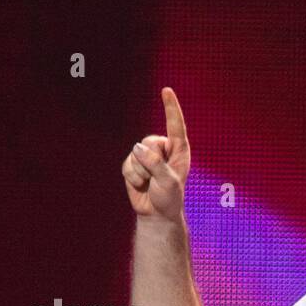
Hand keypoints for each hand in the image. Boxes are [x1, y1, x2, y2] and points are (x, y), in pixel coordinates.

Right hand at [122, 87, 191, 220]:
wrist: (156, 214)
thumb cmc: (169, 198)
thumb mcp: (168, 182)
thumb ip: (155, 164)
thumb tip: (137, 148)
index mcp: (179, 151)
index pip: (175, 125)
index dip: (170, 107)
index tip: (166, 90)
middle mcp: (163, 150)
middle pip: (149, 143)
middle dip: (150, 162)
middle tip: (157, 179)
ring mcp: (147, 156)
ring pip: (136, 154)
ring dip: (141, 173)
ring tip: (150, 183)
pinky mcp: (133, 163)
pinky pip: (127, 165)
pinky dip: (132, 178)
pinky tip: (140, 185)